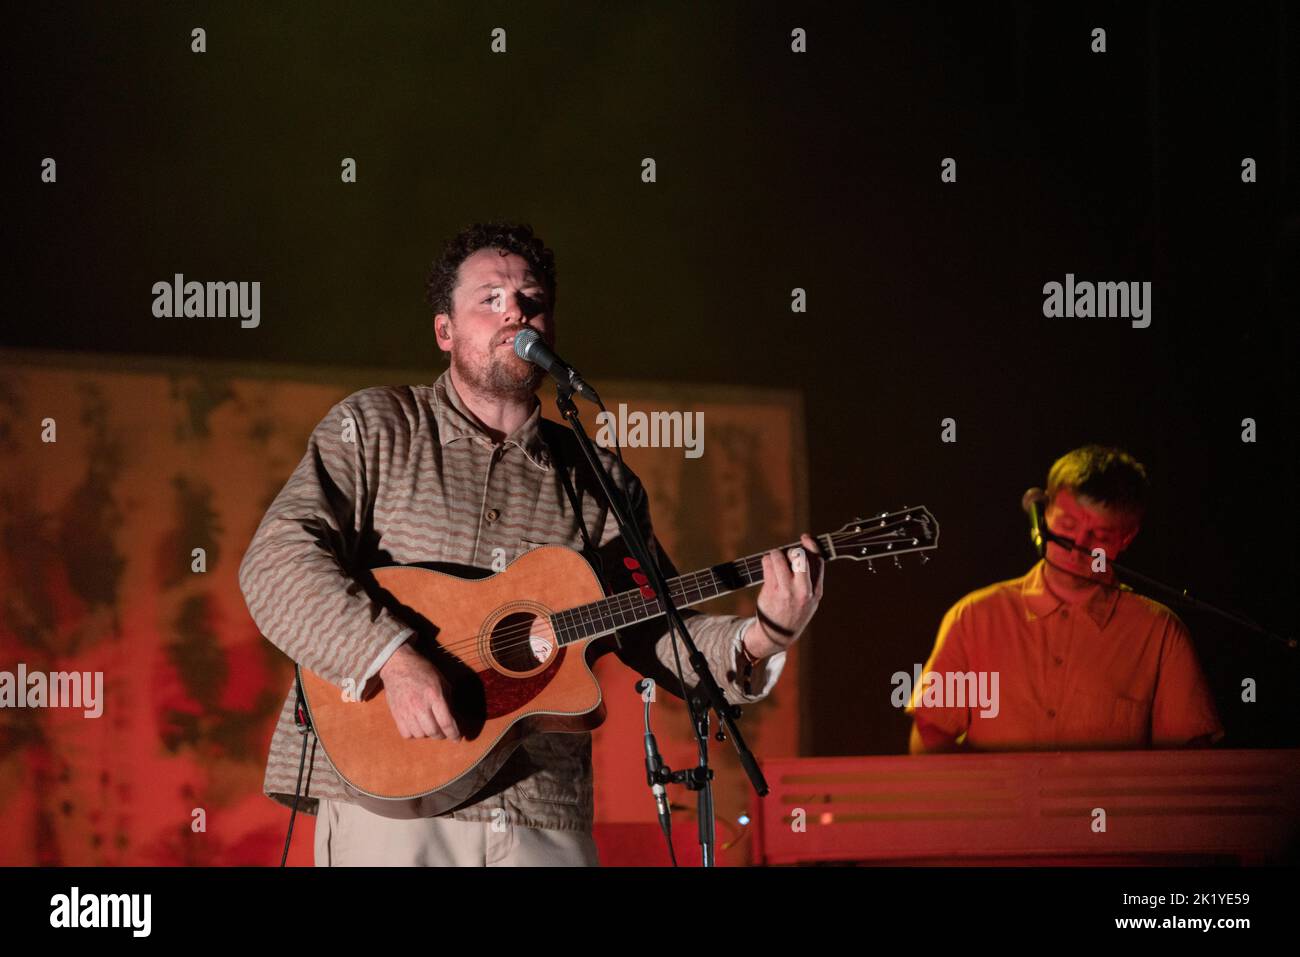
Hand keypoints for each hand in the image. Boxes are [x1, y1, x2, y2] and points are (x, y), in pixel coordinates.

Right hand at [378, 642, 461, 740]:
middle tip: (443, 732)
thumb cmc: (422, 671)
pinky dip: (414, 734)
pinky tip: (417, 726)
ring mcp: (406, 711)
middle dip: (441, 735)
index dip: (454, 734)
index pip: (446, 722)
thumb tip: (453, 717)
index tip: (457, 739)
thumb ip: (448, 699)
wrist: (397, 665)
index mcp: (434, 696)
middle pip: (433, 732)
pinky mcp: (396, 714)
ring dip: (427, 734)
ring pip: (420, 735)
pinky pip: (406, 734)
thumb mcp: (441, 680)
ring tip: (429, 726)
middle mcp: (420, 706)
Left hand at [749, 533, 823, 657]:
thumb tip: (804, 551)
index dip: (812, 545)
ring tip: (775, 560)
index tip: (805, 538)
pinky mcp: (771, 591)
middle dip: (792, 551)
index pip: (818, 561)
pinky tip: (768, 565)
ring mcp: (786, 591)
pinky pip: (768, 564)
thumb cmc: (794, 611)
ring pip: (780, 557)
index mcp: (816, 591)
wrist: (778, 633)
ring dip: (776, 554)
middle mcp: (803, 590)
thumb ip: (811, 578)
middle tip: (787, 556)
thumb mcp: (811, 599)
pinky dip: (767, 560)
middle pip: (800, 557)